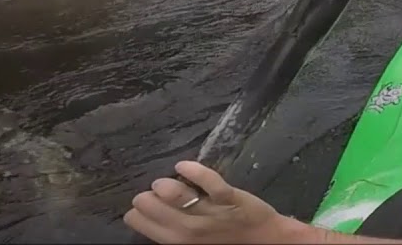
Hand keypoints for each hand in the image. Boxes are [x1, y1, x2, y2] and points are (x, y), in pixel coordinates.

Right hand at [124, 160, 293, 243]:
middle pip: (153, 208)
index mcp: (178, 242)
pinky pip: (208, 182)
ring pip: (176, 195)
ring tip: (161, 184)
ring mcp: (209, 213)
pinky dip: (193, 170)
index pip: (142, 224)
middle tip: (148, 195)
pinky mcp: (229, 198)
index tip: (139, 208)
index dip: (137, 213)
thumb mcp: (193, 243)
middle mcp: (189, 229)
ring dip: (163, 186)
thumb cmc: (225, 240)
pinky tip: (182, 165)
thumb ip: (174, 231)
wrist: (264, 240)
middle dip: (144, 198)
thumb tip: (153, 215)